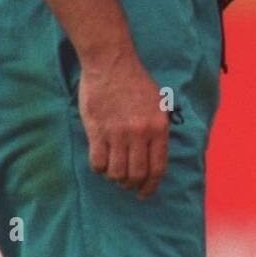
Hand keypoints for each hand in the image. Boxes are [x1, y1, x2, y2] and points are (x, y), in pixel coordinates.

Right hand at [78, 48, 168, 200]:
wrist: (111, 63)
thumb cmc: (135, 81)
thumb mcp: (158, 103)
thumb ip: (157, 129)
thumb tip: (154, 155)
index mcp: (158, 127)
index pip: (158, 167)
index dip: (152, 185)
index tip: (145, 193)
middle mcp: (140, 133)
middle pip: (136, 175)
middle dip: (132, 185)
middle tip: (127, 185)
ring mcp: (118, 133)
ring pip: (116, 172)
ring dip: (115, 178)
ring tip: (114, 172)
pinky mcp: (97, 131)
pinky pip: (97, 162)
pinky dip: (99, 169)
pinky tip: (100, 162)